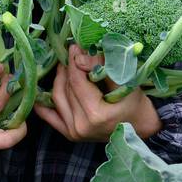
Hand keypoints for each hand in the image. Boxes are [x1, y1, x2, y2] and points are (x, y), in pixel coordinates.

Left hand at [32, 44, 162, 143]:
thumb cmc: (135, 103)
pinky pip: (50, 116)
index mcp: (96, 114)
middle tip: (72, 54)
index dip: (74, 61)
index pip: (77, 81)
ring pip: (57, 98)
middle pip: (66, 89)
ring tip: (66, 66)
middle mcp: (81, 126)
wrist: (141, 127)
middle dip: (68, 68)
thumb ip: (103, 67)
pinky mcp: (71, 135)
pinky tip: (40, 90)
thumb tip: (79, 56)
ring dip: (59, 80)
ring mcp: (74, 133)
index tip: (75, 46)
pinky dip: (44, 103)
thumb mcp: (125, 81)